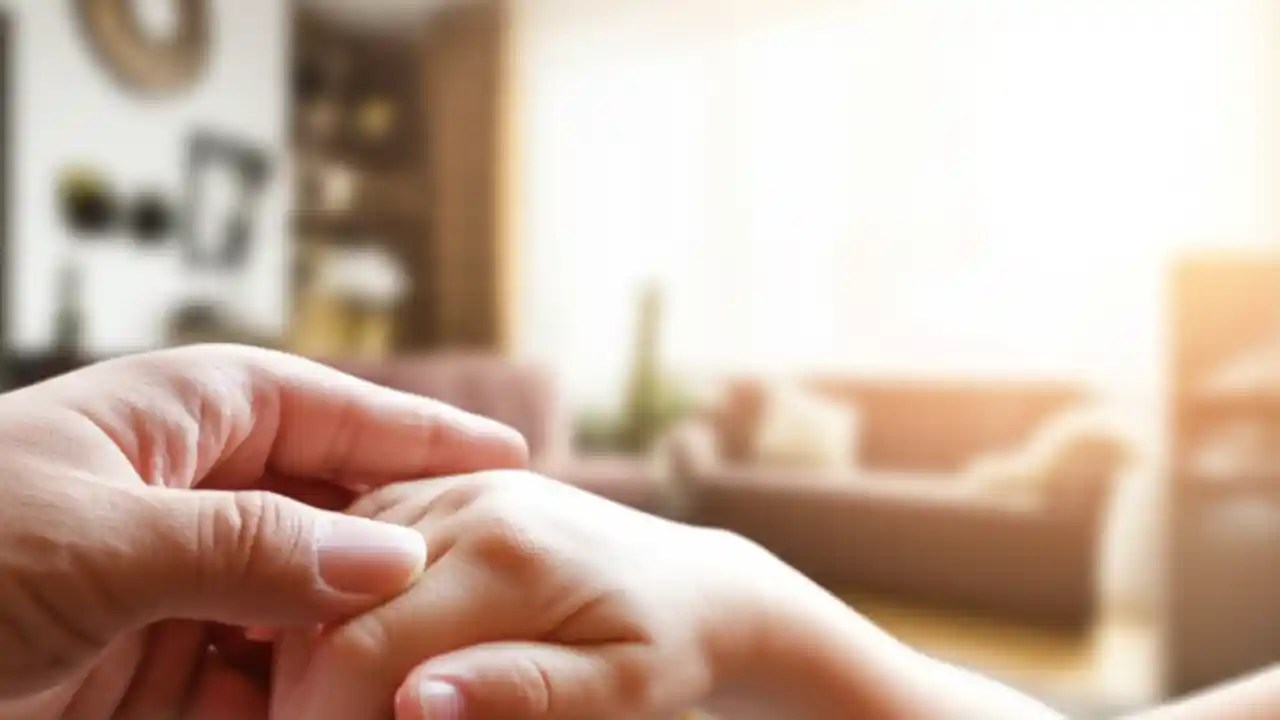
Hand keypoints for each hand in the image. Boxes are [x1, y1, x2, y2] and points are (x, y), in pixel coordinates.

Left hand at [0, 345, 525, 718]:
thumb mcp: (95, 541)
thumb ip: (251, 547)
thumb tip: (388, 558)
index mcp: (172, 420)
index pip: (324, 407)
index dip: (417, 428)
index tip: (508, 451)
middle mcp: (188, 496)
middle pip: (332, 507)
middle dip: (407, 540)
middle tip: (498, 567)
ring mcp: (179, 589)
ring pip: (307, 605)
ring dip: (364, 634)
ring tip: (442, 655)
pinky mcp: (159, 676)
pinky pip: (265, 681)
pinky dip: (312, 700)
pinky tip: (363, 708)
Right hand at [268, 471, 827, 719]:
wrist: (697, 587)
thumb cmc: (664, 652)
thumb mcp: (618, 693)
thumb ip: (524, 692)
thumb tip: (419, 702)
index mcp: (508, 556)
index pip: (365, 643)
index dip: (326, 714)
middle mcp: (472, 501)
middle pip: (334, 604)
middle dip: (312, 684)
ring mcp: (456, 486)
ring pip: (334, 567)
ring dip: (319, 641)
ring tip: (349, 701)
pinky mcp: (449, 488)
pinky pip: (361, 538)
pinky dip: (343, 598)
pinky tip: (363, 646)